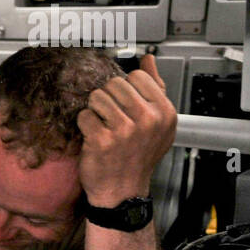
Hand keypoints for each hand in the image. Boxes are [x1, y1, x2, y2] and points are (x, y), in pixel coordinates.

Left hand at [76, 55, 177, 207]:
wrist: (123, 190)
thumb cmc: (139, 155)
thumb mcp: (158, 122)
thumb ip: (155, 87)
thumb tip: (148, 59)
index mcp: (164, 112)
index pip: (137, 76)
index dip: (125, 88)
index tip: (125, 104)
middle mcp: (148, 119)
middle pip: (114, 84)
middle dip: (107, 98)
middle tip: (111, 117)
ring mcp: (125, 130)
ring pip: (96, 97)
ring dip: (94, 111)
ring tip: (103, 126)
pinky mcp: (102, 140)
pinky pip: (84, 115)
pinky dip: (84, 125)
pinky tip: (94, 137)